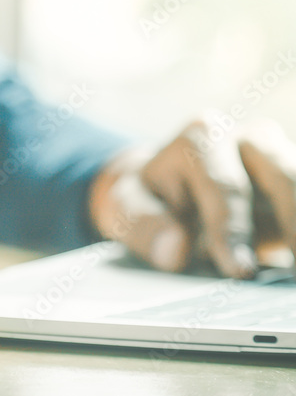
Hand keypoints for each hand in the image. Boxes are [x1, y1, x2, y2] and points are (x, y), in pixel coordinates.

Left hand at [89, 116, 295, 277]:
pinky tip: (292, 259)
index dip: (233, 231)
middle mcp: (249, 138)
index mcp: (202, 137)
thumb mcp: (128, 208)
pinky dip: (295, 233)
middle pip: (284, 179)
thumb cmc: (149, 197)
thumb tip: (174, 250)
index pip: (226, 188)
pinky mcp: (294, 180)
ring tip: (293, 271)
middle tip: (290, 271)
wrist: (170, 188)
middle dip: (291, 223)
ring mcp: (281, 156)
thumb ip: (145, 225)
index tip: (239, 270)